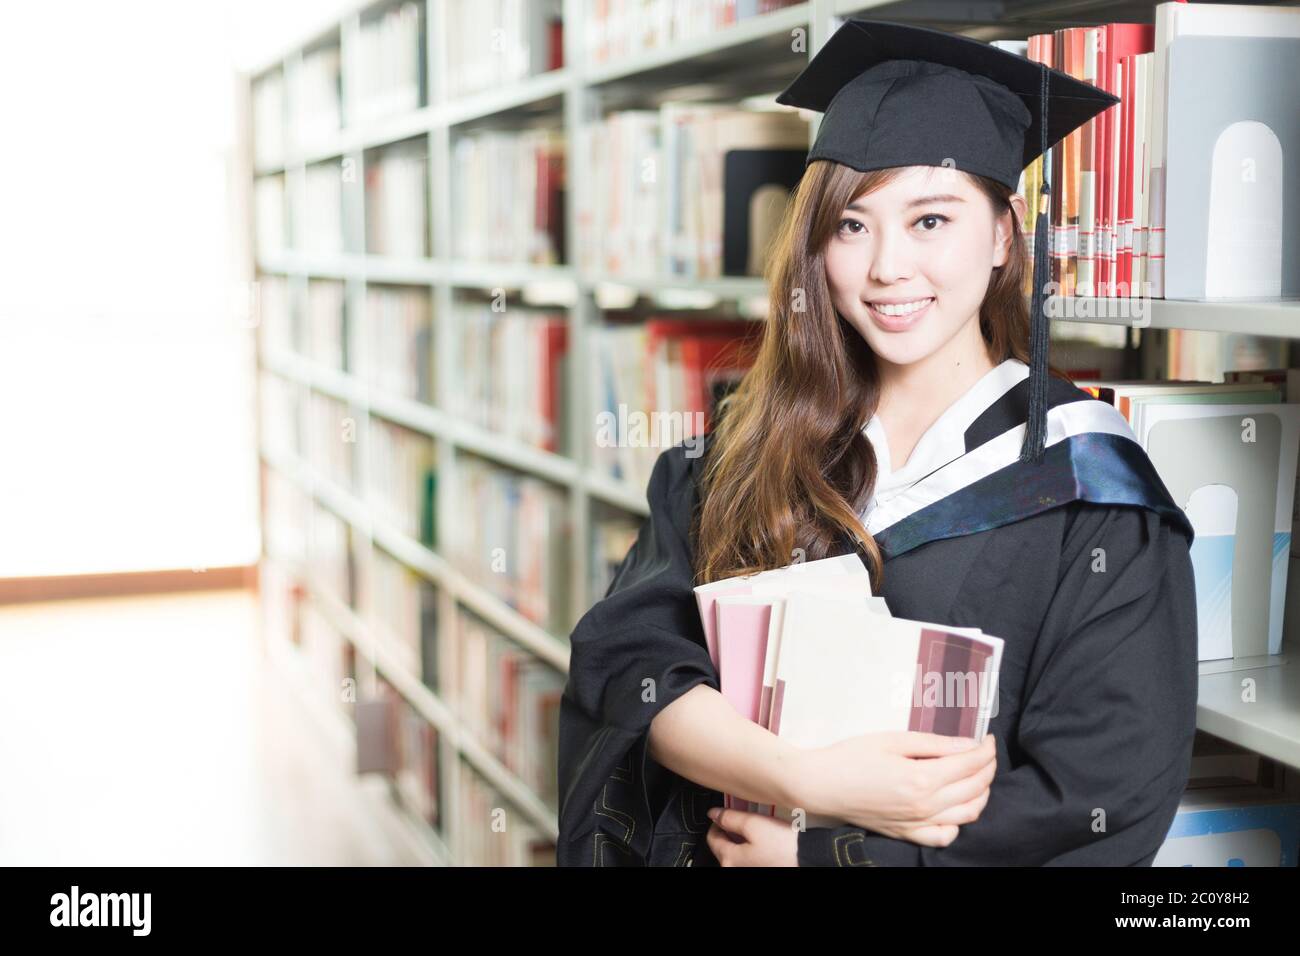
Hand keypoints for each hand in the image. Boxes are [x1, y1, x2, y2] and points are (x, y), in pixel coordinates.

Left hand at [705, 806, 798, 866]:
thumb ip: (729, 818)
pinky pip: (749, 859)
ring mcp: (747, 872)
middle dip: (730, 832)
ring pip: (737, 853)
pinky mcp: (760, 870)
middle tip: (743, 820)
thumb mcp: (753, 824)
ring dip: (741, 840)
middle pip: (723, 847)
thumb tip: (713, 814)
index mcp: (729, 860)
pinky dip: (752, 849)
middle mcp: (734, 870)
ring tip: (756, 830)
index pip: (711, 838)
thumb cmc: (784, 846)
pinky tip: (764, 842)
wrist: (809, 858)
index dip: (717, 822)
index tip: (724, 814)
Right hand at [790, 731, 996, 845]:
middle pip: (974, 787)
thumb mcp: (893, 740)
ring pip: (968, 813)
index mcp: (922, 778)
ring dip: (981, 793)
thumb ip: (934, 743)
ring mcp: (917, 824)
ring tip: (977, 775)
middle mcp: (925, 806)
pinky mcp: (907, 833)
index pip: (970, 764)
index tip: (987, 738)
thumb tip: (968, 744)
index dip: (985, 749)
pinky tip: (956, 806)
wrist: (821, 785)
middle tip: (985, 751)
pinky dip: (960, 822)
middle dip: (987, 767)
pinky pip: (945, 835)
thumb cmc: (851, 756)